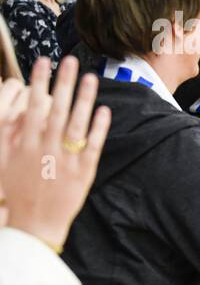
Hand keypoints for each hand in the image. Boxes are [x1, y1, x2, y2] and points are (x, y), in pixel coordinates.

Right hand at [0, 58, 110, 251]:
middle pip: (57, 109)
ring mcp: (67, 159)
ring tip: (92, 77)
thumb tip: (10, 109)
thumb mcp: (4, 160)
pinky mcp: (84, 172)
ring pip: (78, 123)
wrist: (34, 224)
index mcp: (25, 144)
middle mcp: (46, 148)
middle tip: (70, 60)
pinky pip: (94, 145)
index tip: (43, 61)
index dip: (38, 82)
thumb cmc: (16, 191)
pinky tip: (104, 110)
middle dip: (64, 82)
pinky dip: (99, 127)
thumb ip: (7, 134)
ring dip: (85, 99)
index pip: (33, 105)